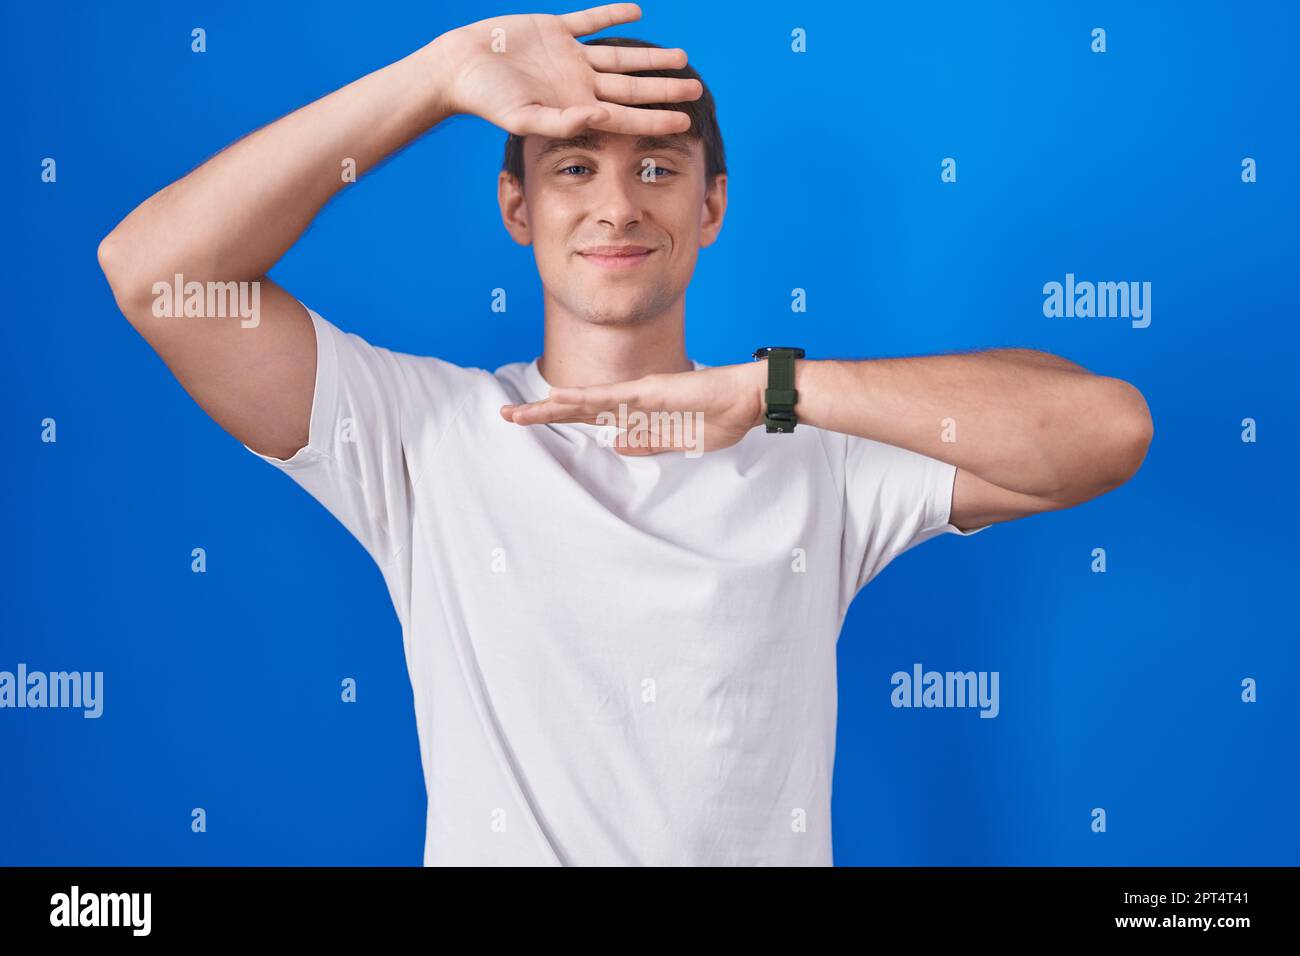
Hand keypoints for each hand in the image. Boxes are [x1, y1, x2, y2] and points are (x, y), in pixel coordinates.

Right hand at [433, 3, 702, 137]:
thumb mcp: (523, 118)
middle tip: (697, 88)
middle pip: (632, 85)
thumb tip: (598, 118)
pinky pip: (590, 21)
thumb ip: (561, 122)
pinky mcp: (555, 29)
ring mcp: (569, 56)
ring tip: (681, 57)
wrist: (459, 67)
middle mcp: (578, 83)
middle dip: (664, 88)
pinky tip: (636, 11)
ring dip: (650, 55)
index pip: (625, 115)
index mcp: (575, 107)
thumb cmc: (487, 100)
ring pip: (620, 55)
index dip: (655, 118)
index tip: (685, 120)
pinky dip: (611, 14)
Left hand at [500, 362, 766, 455]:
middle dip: (542, 411)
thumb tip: (615, 444)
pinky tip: (559, 397)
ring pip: (586, 399)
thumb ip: (647, 441)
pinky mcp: (652, 391)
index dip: (560, 416)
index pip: (591, 415)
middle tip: (506, 415)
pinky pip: (611, 396)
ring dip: (551, 406)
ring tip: (518, 412)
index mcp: (639, 410)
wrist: (750, 398)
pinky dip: (583, 397)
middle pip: (578, 405)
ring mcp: (641, 392)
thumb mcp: (679, 440)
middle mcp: (634, 397)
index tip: (531, 420)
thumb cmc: (723, 416)